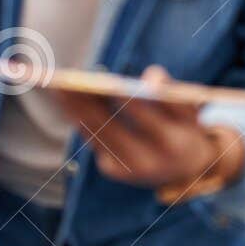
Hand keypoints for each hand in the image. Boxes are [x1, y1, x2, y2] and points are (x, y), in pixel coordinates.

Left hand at [52, 66, 244, 202]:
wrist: (184, 169)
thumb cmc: (185, 128)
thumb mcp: (188, 110)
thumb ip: (172, 92)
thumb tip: (151, 76)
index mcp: (174, 144)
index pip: (149, 119)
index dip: (129, 101)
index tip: (109, 81)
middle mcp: (149, 162)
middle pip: (111, 129)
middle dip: (86, 104)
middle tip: (65, 82)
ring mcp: (127, 169)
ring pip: (95, 133)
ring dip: (73, 109)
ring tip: (56, 86)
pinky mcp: (112, 170)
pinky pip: (92, 138)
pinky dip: (78, 116)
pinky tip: (64, 98)